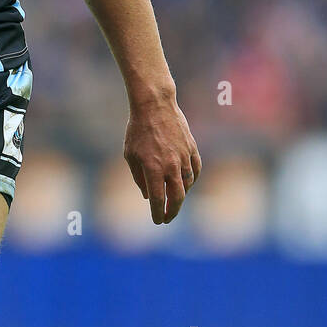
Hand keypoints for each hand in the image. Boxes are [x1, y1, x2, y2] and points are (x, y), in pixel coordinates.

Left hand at [124, 96, 200, 224]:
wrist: (154, 105)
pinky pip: (196, 169)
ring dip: (181, 195)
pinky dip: (192, 179)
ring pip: (188, 184)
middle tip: (168, 218)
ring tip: (174, 199)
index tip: (157, 221)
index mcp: (153, 169)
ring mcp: (184, 157)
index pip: (158, 200)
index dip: (158, 213)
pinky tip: (187, 183)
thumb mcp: (130, 155)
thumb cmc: (137, 130)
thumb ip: (139, 178)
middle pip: (177, 197)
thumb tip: (148, 195)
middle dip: (173, 211)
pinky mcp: (191, 148)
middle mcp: (171, 166)